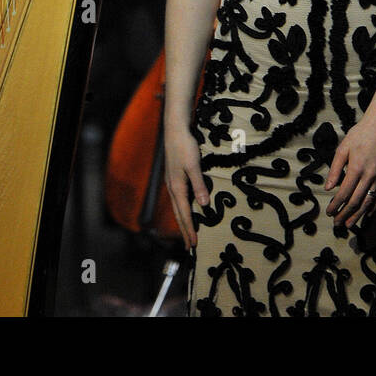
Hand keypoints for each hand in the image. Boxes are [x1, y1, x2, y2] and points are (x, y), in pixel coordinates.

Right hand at [164, 120, 208, 249]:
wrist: (174, 130)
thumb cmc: (184, 146)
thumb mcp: (194, 165)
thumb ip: (199, 185)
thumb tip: (203, 206)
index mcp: (177, 187)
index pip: (184, 213)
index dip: (189, 229)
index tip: (194, 244)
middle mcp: (172, 188)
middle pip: (179, 214)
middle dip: (184, 230)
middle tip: (190, 246)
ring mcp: (172, 182)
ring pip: (178, 206)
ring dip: (183, 220)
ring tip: (187, 232)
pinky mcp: (174, 177)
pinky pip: (178, 198)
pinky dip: (182, 208)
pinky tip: (186, 209)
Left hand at [325, 111, 375, 228]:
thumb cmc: (360, 134)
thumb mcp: (343, 148)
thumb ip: (335, 169)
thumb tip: (328, 188)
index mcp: (357, 168)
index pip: (344, 193)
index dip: (336, 205)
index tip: (329, 213)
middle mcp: (370, 175)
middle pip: (356, 201)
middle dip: (345, 214)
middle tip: (337, 224)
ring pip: (369, 201)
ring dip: (359, 215)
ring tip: (349, 224)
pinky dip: (374, 206)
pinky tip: (367, 213)